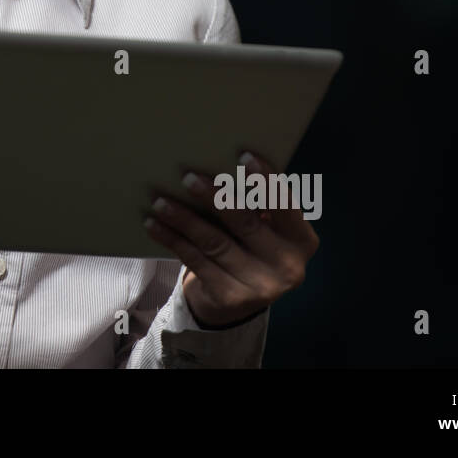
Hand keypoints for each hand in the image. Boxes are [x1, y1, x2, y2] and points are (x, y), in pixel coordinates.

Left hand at [143, 151, 317, 327]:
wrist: (238, 302)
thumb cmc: (252, 248)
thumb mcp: (267, 231)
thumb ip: (258, 207)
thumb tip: (218, 165)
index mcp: (302, 241)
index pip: (286, 206)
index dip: (266, 181)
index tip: (244, 155)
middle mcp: (288, 267)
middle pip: (245, 224)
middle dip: (215, 198)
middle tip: (188, 177)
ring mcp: (261, 287)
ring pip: (214, 243)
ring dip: (184, 219)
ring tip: (161, 201)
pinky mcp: (231, 298)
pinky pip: (196, 261)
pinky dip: (173, 240)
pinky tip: (155, 225)